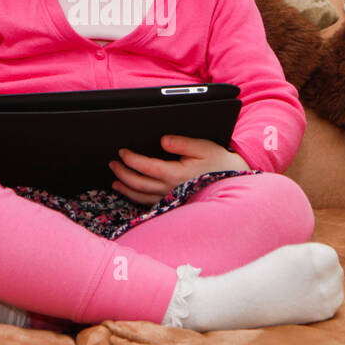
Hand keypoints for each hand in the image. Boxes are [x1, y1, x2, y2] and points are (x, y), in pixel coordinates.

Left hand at [109, 135, 248, 206]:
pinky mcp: (173, 203)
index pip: (147, 167)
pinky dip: (136, 198)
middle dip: (123, 173)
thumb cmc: (217, 162)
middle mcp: (171, 189)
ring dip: (126, 188)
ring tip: (115, 180)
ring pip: (142, 197)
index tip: (122, 152)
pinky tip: (131, 193)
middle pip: (139, 183)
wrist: (232, 180)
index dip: (132, 159)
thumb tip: (162, 140)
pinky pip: (150, 203)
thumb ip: (182, 143)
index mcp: (176, 174)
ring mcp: (171, 199)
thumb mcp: (202, 147)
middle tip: (112, 163)